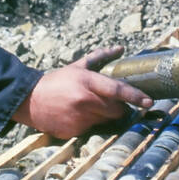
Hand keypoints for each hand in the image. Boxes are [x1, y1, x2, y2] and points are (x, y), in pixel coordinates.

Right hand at [12, 45, 152, 139]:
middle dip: (119, 108)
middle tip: (110, 103)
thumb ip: (100, 57)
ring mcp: (80, 118)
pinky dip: (90, 124)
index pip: (117, 90)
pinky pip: (92, 130)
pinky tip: (77, 116)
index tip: (149, 101)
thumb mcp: (77, 67)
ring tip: (88, 107)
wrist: (30, 100)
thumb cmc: (57, 81)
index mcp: (87, 82)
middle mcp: (85, 101)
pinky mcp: (74, 131)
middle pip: (117, 110)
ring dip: (104, 116)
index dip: (135, 96)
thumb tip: (120, 48)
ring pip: (106, 121)